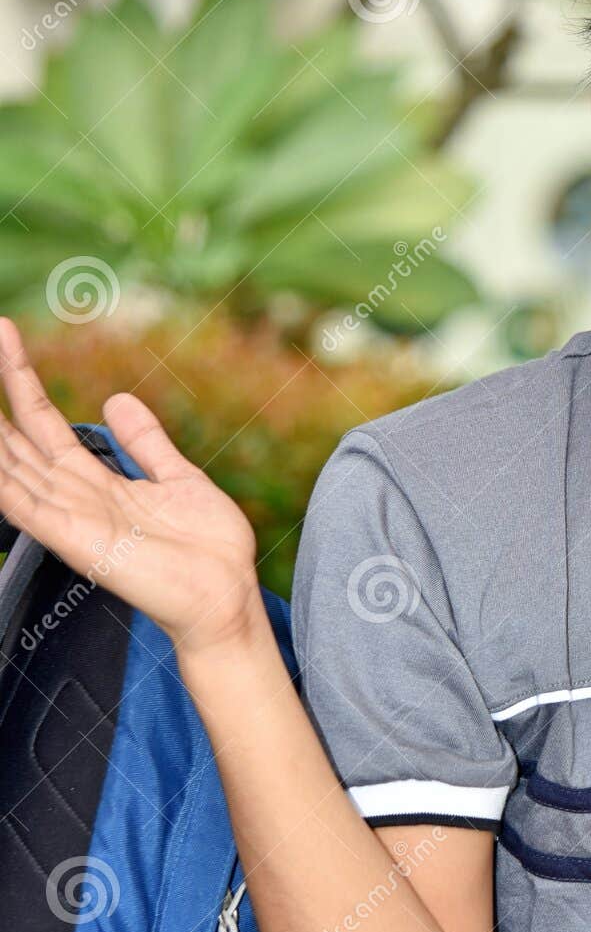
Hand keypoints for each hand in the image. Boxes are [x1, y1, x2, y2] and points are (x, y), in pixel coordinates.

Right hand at [0, 317, 261, 653]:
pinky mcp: (75, 541)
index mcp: (97, 481)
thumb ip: (145, 442)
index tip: (5, 334)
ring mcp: (71, 519)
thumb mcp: (178, 478)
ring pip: (10, 468)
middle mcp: (74, 497)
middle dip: (0, 395)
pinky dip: (0, 481)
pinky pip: (23, 506)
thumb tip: (116, 399)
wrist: (226, 596)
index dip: (22, 380)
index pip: (45, 422)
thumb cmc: (208, 549)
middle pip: (19, 438)